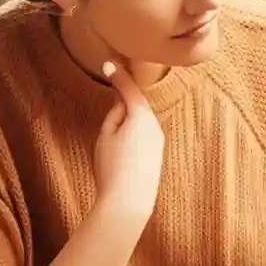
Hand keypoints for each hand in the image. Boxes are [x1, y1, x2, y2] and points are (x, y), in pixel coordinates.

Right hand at [93, 58, 164, 224]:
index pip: (129, 89)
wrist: (128, 202)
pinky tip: (122, 152)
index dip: (118, 76)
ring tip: (111, 140)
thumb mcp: (106, 135)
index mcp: (141, 115)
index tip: (109, 64)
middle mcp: (155, 125)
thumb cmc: (113, 167)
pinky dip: (133, 135)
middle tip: (107, 104)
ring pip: (140, 122)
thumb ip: (114, 114)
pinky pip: (143, 137)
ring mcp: (158, 141)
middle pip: (137, 105)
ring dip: (127, 121)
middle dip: (123, 101)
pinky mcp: (157, 156)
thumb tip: (121, 103)